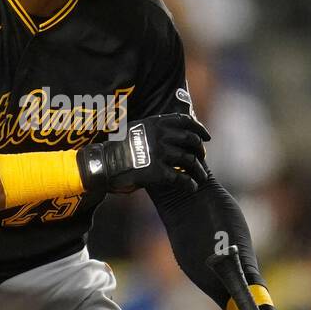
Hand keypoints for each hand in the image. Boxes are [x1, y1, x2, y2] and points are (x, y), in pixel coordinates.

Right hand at [76, 113, 209, 193]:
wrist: (104, 164)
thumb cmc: (117, 149)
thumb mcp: (136, 129)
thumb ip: (154, 128)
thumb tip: (170, 131)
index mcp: (156, 123)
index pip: (186, 122)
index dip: (199, 129)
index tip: (207, 137)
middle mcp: (161, 136)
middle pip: (191, 141)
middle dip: (200, 150)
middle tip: (202, 158)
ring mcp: (160, 154)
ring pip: (190, 161)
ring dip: (199, 170)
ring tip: (201, 177)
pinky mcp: (158, 172)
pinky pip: (182, 179)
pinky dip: (190, 183)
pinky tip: (192, 187)